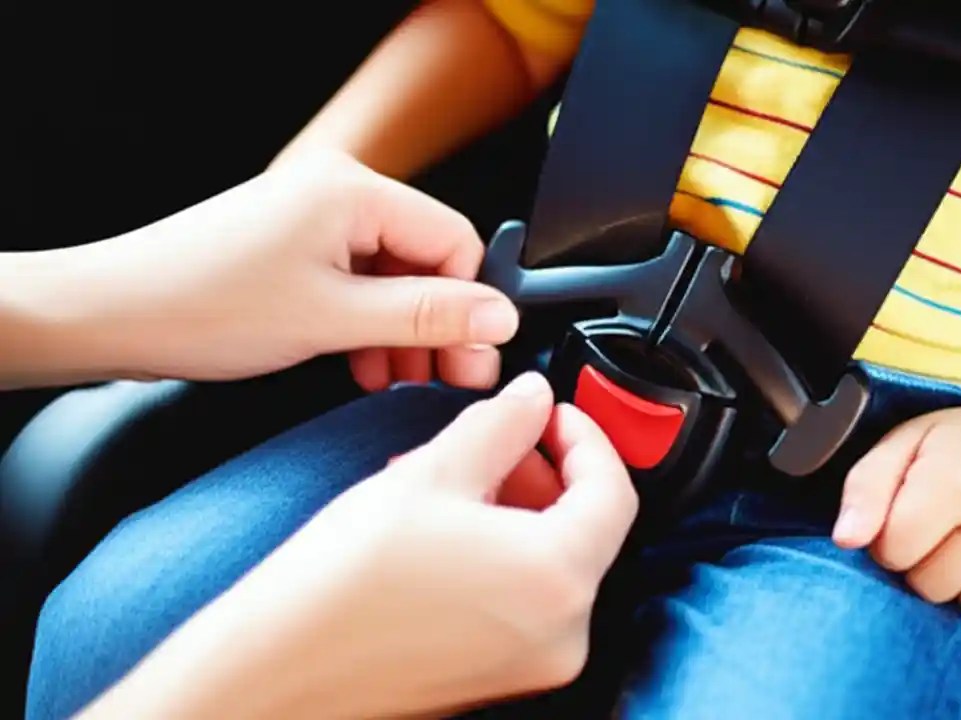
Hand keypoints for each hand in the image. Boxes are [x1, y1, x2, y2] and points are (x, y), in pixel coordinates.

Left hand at [67, 150, 517, 388]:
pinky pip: (356, 285)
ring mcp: (313, 221)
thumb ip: (426, 316)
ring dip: (402, 334)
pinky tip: (366, 366)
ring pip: (392, 279)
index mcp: (353, 191)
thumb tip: (497, 316)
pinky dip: (368, 327)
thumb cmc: (203, 305)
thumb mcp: (334, 319)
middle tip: (449, 379)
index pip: (453, 239)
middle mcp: (337, 194)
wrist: (113, 314)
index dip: (470, 302)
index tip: (475, 355)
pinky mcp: (294, 249)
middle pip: (426, 260)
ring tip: (396, 381)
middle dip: (438, 324)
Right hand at [92, 373, 637, 719]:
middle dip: (544, 473)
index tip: (555, 413)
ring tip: (451, 481)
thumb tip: (533, 398)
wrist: (272, 672)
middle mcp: (561, 633)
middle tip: (498, 439)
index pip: (614, 491)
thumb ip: (501, 425)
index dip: (587, 438)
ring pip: (551, 563)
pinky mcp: (496, 678)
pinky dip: (500, 556)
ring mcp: (531, 663)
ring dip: (516, 510)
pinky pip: (523, 601)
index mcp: (557, 579)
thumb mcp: (432, 473)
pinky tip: (445, 530)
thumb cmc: (338, 588)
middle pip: (586, 529)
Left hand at [832, 405, 960, 617]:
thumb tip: (846, 539)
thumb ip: (865, 487)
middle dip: (914, 556)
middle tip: (931, 521)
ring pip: (952, 598)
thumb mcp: (898, 445)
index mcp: (955, 476)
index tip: (900, 511)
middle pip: (922, 580)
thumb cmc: (953, 446)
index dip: (885, 534)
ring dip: (942, 575)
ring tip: (955, 535)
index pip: (894, 547)